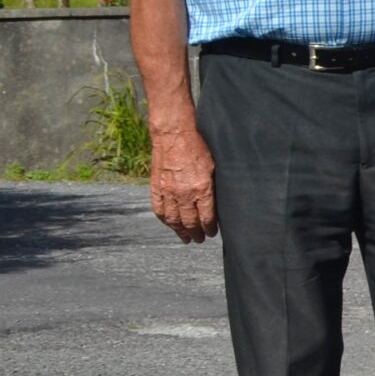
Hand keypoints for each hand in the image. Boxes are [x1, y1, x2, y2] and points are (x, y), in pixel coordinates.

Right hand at [148, 127, 218, 242]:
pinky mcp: (156, 187)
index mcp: (202, 189)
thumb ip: (214, 187)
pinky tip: (170, 224)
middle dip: (195, 234)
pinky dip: (165, 220)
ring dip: (179, 231)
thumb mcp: (215, 167)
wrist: (174, 135)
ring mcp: (168, 192)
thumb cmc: (199, 148)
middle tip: (199, 240)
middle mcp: (184, 194)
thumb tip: (218, 204)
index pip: (206, 217)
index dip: (209, 229)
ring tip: (185, 238)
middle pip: (190, 222)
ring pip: (173, 220)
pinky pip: (159, 210)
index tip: (211, 233)